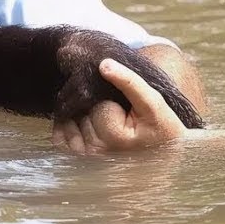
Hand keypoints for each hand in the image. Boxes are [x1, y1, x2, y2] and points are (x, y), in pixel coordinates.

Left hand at [52, 58, 186, 153]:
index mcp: (117, 138)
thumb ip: (131, 81)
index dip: (112, 101)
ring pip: (70, 119)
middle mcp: (98, 152)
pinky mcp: (76, 159)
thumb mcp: (154, 102)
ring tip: (107, 123)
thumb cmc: (160, 126)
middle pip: (83, 111)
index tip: (128, 111)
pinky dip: (66, 127)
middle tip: (118, 117)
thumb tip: (104, 64)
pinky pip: (59, 137)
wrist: (164, 153)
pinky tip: (85, 126)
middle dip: (97, 107)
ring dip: (82, 116)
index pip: (100, 105)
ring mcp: (85, 157)